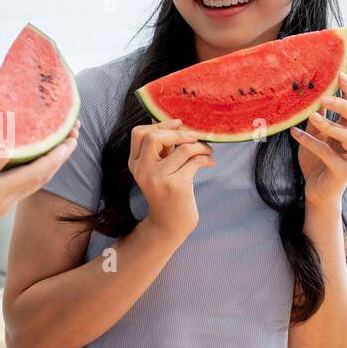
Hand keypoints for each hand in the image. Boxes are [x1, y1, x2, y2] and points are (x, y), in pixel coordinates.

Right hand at [0, 129, 78, 283]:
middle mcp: (2, 203)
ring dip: (47, 165)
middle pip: (41, 177)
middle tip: (74, 133)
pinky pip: (18, 189)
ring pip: (31, 184)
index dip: (58, 153)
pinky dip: (29, 174)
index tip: (74, 135)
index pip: (37, 171)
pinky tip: (23, 167)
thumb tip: (6, 146)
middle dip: (59, 156)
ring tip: (55, 146)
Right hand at [128, 118, 214, 239]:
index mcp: (135, 164)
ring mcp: (158, 178)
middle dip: (179, 133)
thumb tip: (175, 123)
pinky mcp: (176, 186)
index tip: (178, 124)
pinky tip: (211, 162)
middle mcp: (143, 171)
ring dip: (201, 147)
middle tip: (195, 137)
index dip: (159, 124)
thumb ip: (161, 150)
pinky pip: (195, 161)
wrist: (169, 225)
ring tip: (208, 151)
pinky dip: (206, 158)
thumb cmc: (166, 194)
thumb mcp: (157, 170)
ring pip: (183, 149)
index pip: (139, 134)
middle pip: (154, 137)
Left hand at [289, 71, 346, 209]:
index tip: (339, 74)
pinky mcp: (344, 171)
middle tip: (325, 97)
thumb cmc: (316, 162)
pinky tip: (295, 133)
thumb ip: (317, 121)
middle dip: (345, 104)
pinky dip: (310, 141)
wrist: (317, 193)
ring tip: (312, 115)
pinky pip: (328, 153)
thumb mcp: (314, 137)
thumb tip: (312, 98)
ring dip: (330, 124)